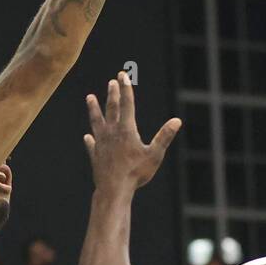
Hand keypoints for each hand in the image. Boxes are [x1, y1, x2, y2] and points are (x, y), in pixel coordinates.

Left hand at [85, 72, 180, 191]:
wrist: (113, 189)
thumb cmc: (136, 173)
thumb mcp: (154, 155)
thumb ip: (164, 137)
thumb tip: (177, 121)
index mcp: (126, 130)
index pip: (127, 104)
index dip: (126, 89)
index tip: (123, 75)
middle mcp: (112, 133)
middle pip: (112, 109)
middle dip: (112, 94)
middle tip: (112, 82)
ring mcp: (101, 143)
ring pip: (97, 122)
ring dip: (94, 109)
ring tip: (90, 98)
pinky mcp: (96, 155)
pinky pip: (92, 144)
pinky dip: (90, 139)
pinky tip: (88, 137)